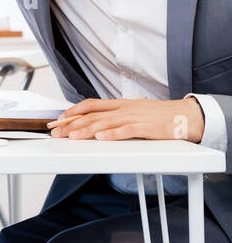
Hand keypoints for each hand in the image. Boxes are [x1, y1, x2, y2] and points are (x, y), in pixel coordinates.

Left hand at [47, 97, 204, 142]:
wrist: (186, 115)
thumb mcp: (134, 111)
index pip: (91, 105)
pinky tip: (101, 138)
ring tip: (72, 136)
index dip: (73, 111)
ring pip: (106, 122)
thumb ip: (116, 116)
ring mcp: (134, 117)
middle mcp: (124, 109)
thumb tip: (97, 123)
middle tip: (57, 132)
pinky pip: (126, 131)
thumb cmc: (160, 115)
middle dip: (72, 124)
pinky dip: (112, 134)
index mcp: (120, 104)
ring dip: (87, 130)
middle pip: (93, 115)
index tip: (59, 119)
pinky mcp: (146, 128)